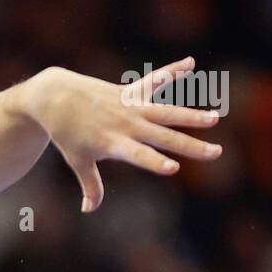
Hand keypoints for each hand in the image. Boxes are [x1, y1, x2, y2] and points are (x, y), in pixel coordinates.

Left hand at [24, 57, 222, 212]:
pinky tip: (190, 62)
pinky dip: (171, 71)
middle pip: (163, 137)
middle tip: (216, 152)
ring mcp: (130, 106)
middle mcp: (126, 124)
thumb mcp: (77, 161)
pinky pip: (154, 81)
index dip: (156, 162)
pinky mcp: (130, 91)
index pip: (138, 155)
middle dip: (190, 145)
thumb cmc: (67, 134)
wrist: (55, 99)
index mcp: (113, 143)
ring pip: (166, 111)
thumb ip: (90, 185)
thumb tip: (88, 210)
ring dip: (192, 114)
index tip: (175, 168)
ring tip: (216, 117)